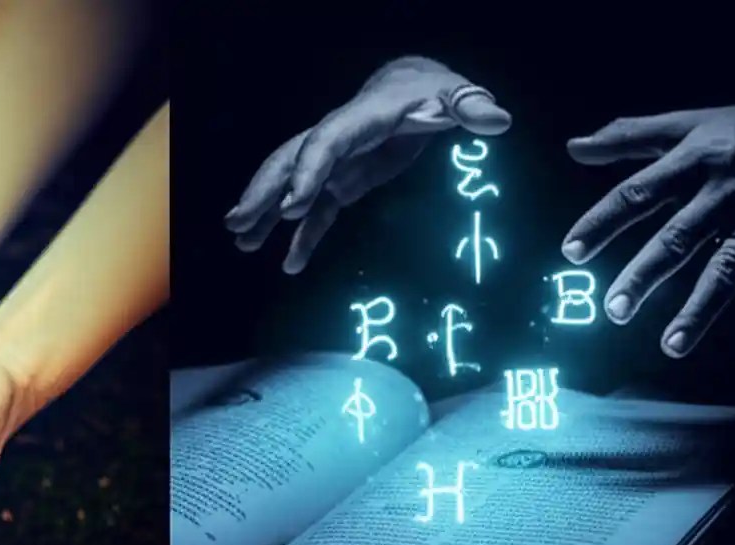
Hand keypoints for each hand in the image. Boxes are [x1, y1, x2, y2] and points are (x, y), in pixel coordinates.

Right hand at [224, 56, 511, 273]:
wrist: (416, 88)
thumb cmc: (435, 91)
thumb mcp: (456, 96)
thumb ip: (471, 107)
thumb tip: (496, 120)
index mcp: (360, 120)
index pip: (325, 144)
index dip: (306, 174)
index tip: (290, 207)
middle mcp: (337, 140)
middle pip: (290, 163)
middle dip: (263, 192)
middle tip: (238, 223)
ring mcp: (336, 163)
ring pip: (292, 186)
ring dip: (266, 214)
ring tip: (242, 242)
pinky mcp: (344, 182)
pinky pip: (318, 211)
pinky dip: (303, 236)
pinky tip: (290, 264)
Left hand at [562, 91, 734, 378]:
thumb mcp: (687, 122)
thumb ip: (628, 135)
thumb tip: (573, 147)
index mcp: (691, 163)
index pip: (636, 194)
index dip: (602, 221)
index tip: (571, 252)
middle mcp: (721, 195)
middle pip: (677, 238)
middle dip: (644, 274)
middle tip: (614, 310)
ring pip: (724, 269)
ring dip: (699, 310)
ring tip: (670, 346)